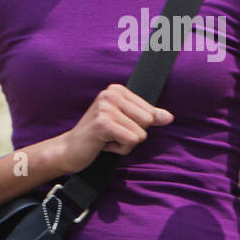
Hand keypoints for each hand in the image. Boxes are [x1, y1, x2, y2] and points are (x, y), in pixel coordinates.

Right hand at [55, 84, 173, 171]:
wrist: (69, 150)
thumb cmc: (99, 137)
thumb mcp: (125, 123)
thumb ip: (148, 117)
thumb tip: (170, 117)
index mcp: (117, 89)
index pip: (150, 112)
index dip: (137, 126)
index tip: (117, 127)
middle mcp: (111, 93)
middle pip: (148, 121)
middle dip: (133, 135)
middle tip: (111, 135)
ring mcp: (106, 107)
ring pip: (140, 134)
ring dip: (125, 144)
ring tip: (107, 140)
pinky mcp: (103, 123)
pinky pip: (131, 141)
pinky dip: (120, 149)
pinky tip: (104, 145)